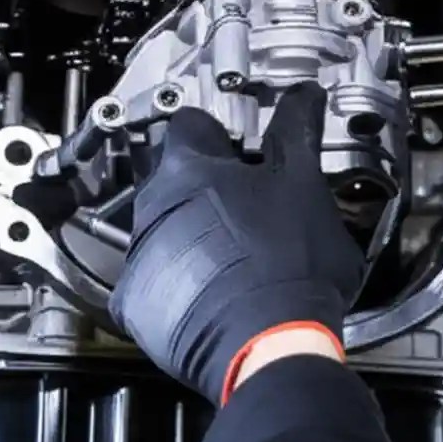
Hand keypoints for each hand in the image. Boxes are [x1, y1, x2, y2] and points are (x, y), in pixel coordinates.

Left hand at [110, 83, 363, 403]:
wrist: (269, 344)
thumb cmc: (287, 265)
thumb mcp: (304, 184)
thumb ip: (297, 131)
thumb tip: (302, 97)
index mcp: (189, 166)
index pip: (193, 123)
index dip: (223, 132)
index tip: (244, 145)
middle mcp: (153, 205)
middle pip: (177, 178)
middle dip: (211, 187)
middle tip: (254, 205)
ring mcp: (141, 255)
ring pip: (165, 228)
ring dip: (195, 233)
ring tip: (241, 254)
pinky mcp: (138, 303)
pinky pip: (154, 280)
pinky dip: (178, 281)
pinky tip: (215, 289)